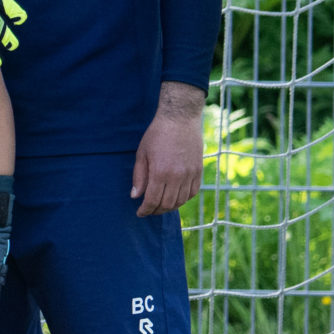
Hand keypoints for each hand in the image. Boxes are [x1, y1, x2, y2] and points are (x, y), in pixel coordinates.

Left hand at [132, 84, 205, 216]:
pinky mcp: (198, 171)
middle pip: (167, 204)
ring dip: (170, 207)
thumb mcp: (142, 154)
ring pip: (181, 201)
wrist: (180, 119)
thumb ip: (139, 177)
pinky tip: (175, 198)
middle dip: (156, 211)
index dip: (145, 210)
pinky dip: (183, 199)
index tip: (139, 213)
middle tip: (149, 211)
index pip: (152, 200)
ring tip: (160, 206)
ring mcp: (190, 174)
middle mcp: (177, 176)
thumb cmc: (157, 135)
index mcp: (160, 172)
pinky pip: (192, 192)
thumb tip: (135, 196)